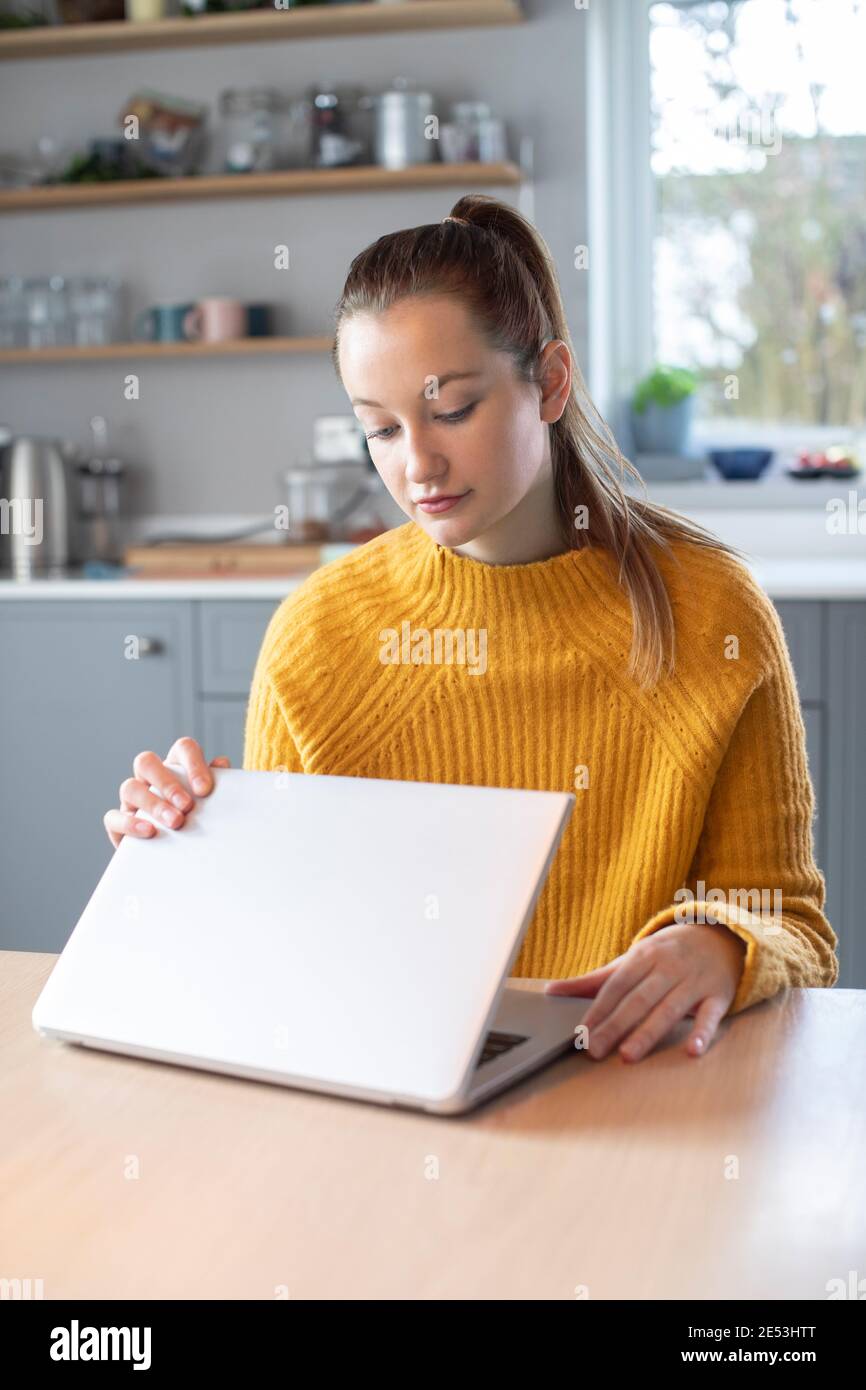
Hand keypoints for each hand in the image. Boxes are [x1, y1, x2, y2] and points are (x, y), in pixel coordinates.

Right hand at [104, 737, 230, 848]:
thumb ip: (219, 785)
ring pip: (129, 787)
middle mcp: (150, 778)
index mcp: (176, 766)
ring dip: (153, 804)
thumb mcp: (213, 804)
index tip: (205, 789)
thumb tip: (221, 762)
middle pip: (146, 762)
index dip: (193, 764)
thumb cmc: (202, 821)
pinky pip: (113, 817)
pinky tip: (150, 832)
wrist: (184, 855)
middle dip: (167, 783)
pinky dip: (129, 824)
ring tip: (175, 822)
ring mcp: (131, 799)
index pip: (182, 748)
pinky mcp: (118, 823)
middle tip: (187, 806)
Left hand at [544, 921, 746, 1061]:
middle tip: (595, 1050)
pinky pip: (710, 1015)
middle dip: (615, 1026)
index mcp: (643, 956)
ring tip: (628, 1055)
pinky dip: (702, 1032)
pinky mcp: (718, 995)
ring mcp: (694, 981)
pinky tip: (692, 1050)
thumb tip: (551, 991)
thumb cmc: (666, 954)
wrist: (721, 937)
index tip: (582, 1032)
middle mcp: (668, 967)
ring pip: (669, 1009)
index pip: (616, 986)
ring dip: (648, 1033)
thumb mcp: (632, 960)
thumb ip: (595, 980)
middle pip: (638, 999)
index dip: (598, 1009)